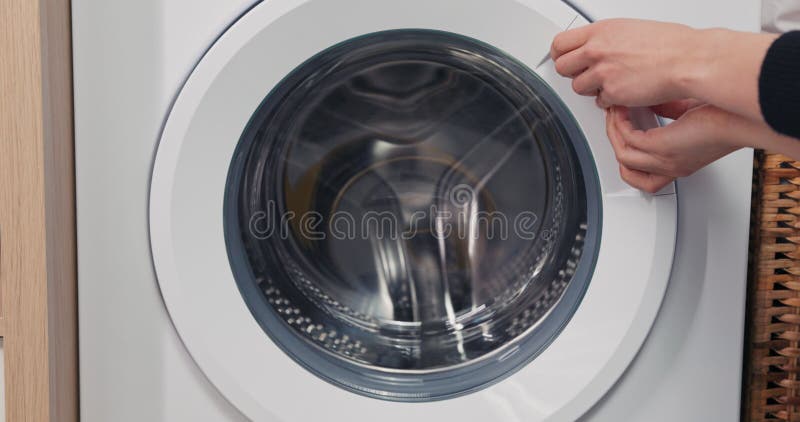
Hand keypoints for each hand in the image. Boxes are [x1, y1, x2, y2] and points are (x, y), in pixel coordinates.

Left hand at [551, 19, 699, 108]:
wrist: (688, 61)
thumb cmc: (670, 44)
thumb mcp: (630, 29)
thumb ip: (607, 38)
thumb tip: (598, 45)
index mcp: (600, 31)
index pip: (561, 43)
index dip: (560, 54)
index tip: (563, 58)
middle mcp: (597, 50)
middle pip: (562, 67)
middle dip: (572, 72)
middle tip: (584, 73)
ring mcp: (603, 73)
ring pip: (578, 87)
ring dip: (590, 88)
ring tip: (609, 83)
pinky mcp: (612, 93)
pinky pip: (599, 102)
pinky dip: (609, 100)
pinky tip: (623, 91)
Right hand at [606, 102, 741, 192]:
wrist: (741, 118)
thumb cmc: (727, 115)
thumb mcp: (690, 115)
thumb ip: (668, 113)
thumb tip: (651, 103)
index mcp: (679, 164)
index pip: (643, 179)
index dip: (628, 159)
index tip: (622, 132)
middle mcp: (670, 167)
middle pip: (628, 170)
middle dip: (615, 142)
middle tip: (614, 119)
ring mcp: (665, 161)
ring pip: (623, 157)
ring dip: (614, 133)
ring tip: (616, 112)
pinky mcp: (662, 148)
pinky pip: (628, 142)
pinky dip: (621, 125)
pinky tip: (624, 110)